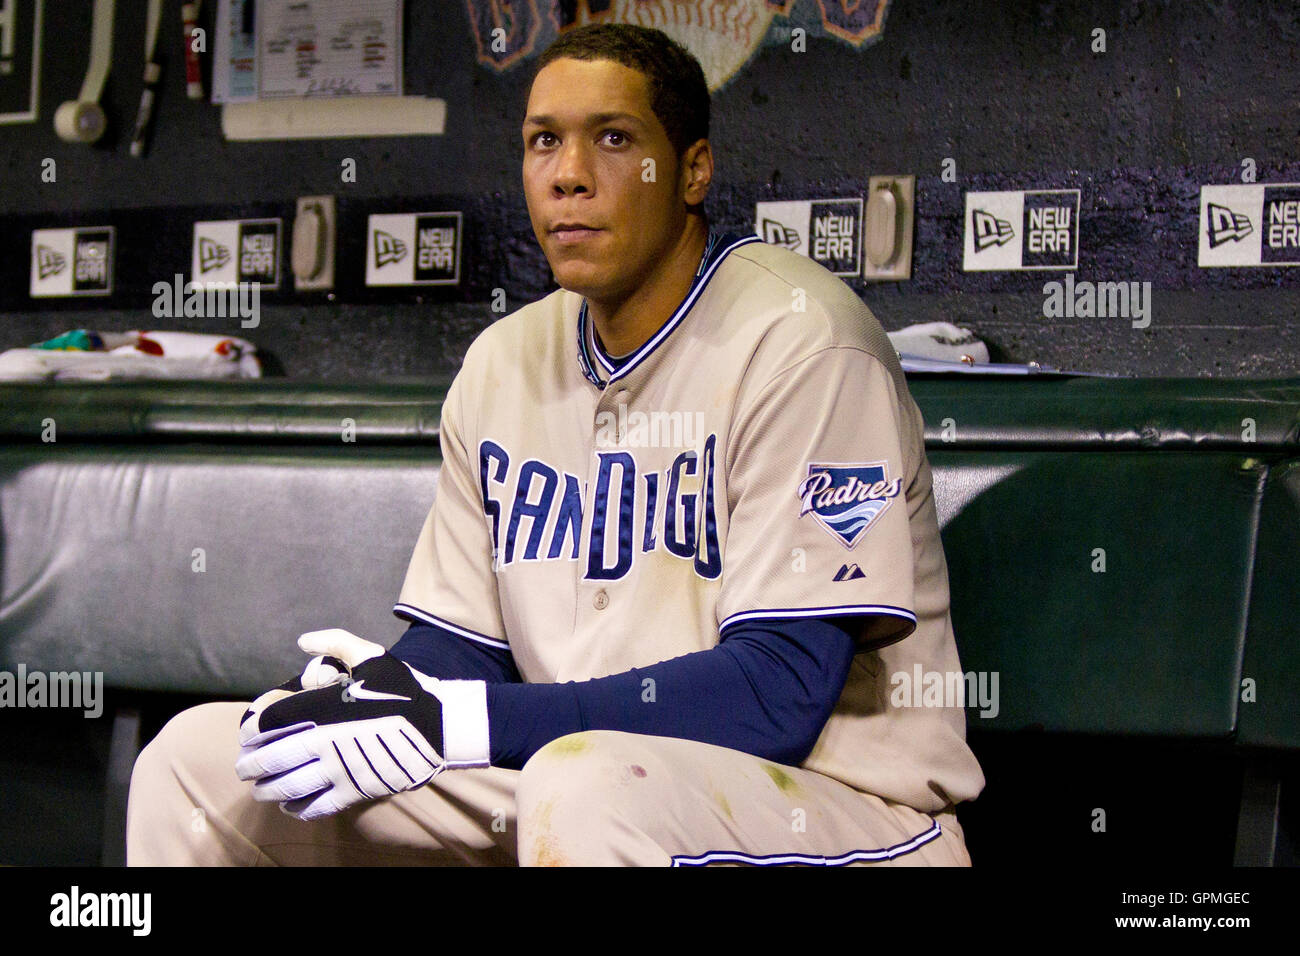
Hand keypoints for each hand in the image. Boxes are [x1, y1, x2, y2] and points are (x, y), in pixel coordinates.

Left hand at [236, 628, 447, 820]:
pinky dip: (296, 808)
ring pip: (287, 786)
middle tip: (244, 767)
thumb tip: (302, 640)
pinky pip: (315, 806)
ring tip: (261, 789)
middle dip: (249, 765)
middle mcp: (325, 739)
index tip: (247, 734)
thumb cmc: (404, 688)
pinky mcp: (354, 790)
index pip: (269, 722)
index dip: (250, 730)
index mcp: (324, 706)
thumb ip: (335, 642)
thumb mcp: (372, 655)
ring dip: (266, 789)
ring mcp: (339, 768)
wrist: (440, 724)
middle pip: (270, 758)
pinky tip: (290, 804)